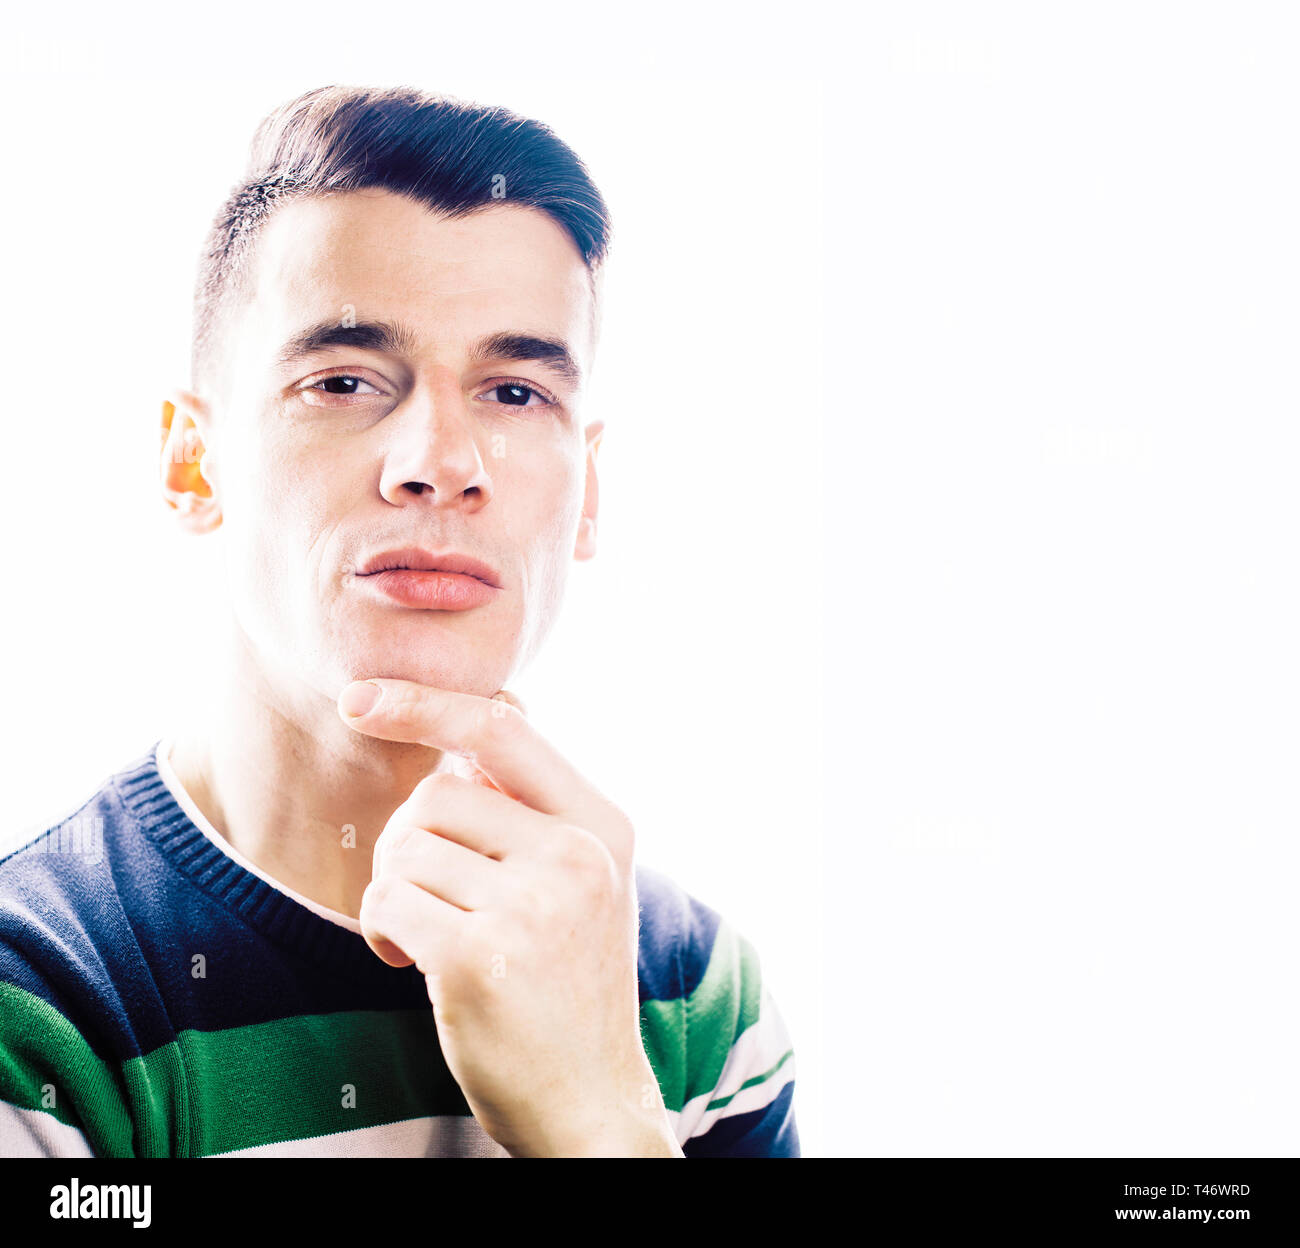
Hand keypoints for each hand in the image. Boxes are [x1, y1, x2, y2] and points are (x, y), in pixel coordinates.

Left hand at [337, 678, 682, 1157]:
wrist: (593, 1103)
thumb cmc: (569, 986)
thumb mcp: (578, 883)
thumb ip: (530, 811)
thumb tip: (455, 737)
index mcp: (603, 825)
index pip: (505, 728)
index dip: (426, 703)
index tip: (361, 698)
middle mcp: (578, 855)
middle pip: (437, 792)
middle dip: (407, 840)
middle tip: (424, 892)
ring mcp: (535, 905)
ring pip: (406, 846)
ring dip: (394, 889)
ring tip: (423, 933)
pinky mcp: (481, 958)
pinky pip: (388, 900)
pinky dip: (381, 928)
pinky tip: (406, 960)